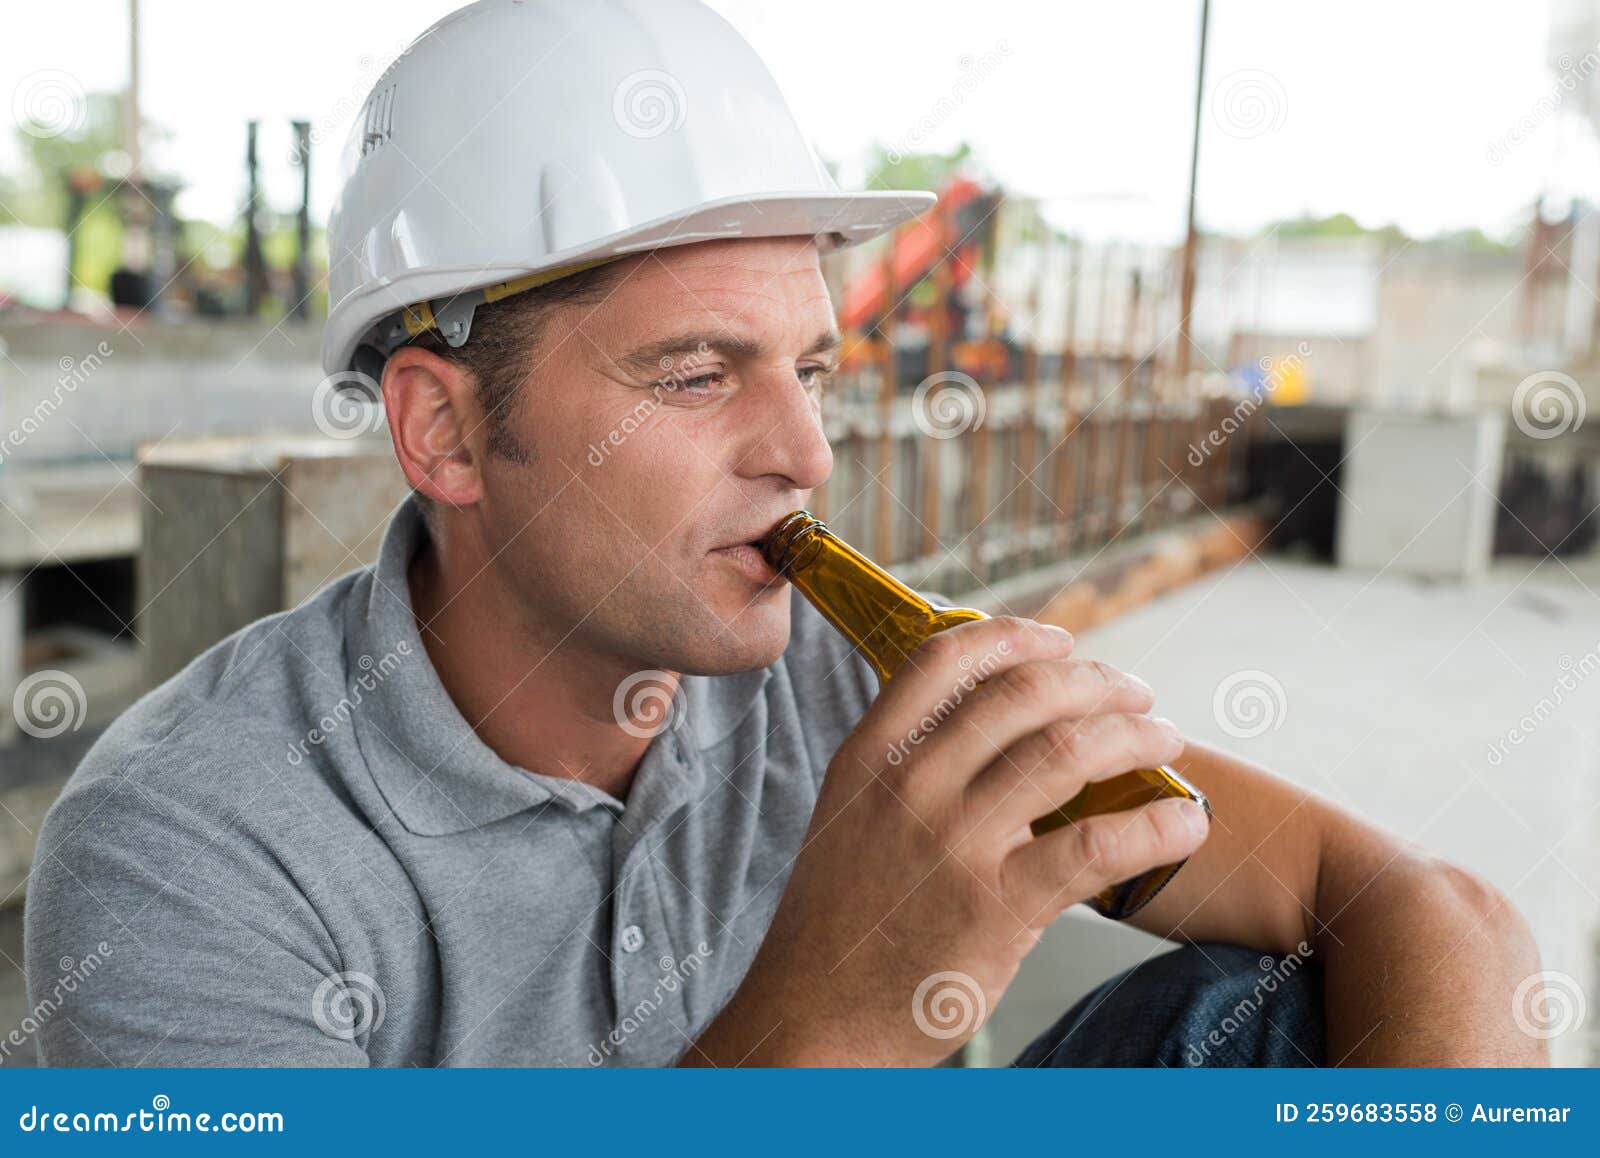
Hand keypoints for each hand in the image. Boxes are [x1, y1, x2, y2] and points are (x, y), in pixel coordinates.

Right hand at [689, 616, 1208, 1065]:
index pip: (945, 659)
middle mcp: (909, 786)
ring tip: (1164, 742)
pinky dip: (1154, 825)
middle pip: (1021, 693)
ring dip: (1133, 737)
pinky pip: (1096, 846)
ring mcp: (952, 843)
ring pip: (1065, 752)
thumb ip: (906, 768)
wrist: (813, 1018)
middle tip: (1134, 695)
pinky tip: (1184, 823)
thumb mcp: (849, 818)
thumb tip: (988, 727)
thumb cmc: (840, 924)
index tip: (1062, 640)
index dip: (1014, 637)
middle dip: (1095, 681)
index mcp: (869, 756)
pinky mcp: (996, 906)